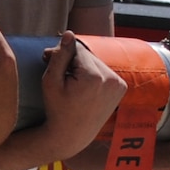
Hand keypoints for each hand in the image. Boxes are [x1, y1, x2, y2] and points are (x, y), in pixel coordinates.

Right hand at [39, 31, 125, 155]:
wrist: (73, 135)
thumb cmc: (57, 109)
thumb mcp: (50, 82)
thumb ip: (60, 56)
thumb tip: (69, 34)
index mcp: (93, 76)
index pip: (77, 49)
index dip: (61, 53)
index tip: (47, 59)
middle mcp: (110, 78)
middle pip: (88, 55)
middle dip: (73, 60)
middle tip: (59, 74)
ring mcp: (119, 83)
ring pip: (96, 62)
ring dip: (84, 67)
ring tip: (71, 83)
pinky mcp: (121, 88)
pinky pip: (105, 72)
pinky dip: (94, 76)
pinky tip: (84, 88)